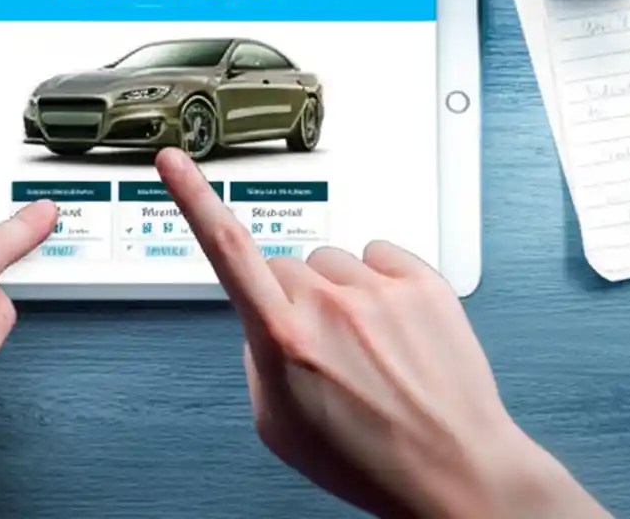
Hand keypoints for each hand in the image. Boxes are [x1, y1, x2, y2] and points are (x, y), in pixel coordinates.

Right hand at [156, 149, 606, 518]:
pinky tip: (393, 328)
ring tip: (367, 348)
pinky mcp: (422, 282)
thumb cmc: (370, 459)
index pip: (226, 249)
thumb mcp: (279, 426)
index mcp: (283, 339)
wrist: (455, 469)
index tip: (173, 161)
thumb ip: (256, 361)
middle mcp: (328, 305)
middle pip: (283, 268)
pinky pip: (379, 255)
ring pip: (331, 264)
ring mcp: (378, 290)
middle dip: (291, 301)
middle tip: (324, 352)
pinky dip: (378, 285)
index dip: (193, 198)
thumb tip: (260, 321)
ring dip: (338, 294)